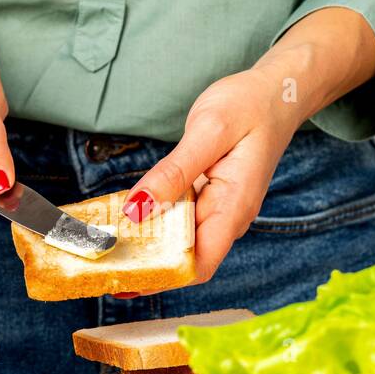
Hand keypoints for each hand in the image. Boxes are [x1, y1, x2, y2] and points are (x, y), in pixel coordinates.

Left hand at [121, 67, 301, 285]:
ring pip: (176, 238)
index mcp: (233, 209)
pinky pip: (176, 216)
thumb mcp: (208, 131)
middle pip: (182, 257)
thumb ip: (173, 172)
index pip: (199, 265)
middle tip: (98, 260)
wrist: (276, 92)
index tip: (124, 281)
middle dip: (143, 263)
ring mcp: (216, 208)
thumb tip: (136, 209)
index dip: (162, 278)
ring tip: (101, 243)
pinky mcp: (206, 196)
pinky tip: (124, 216)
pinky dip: (151, 219)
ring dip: (143, 242)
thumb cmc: (250, 106)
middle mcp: (226, 217)